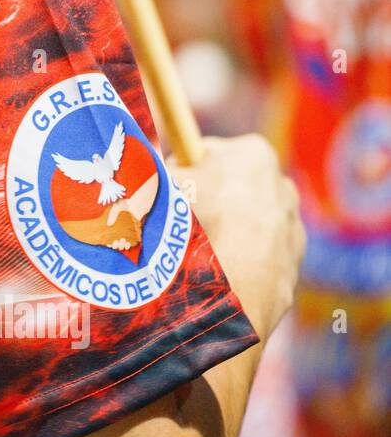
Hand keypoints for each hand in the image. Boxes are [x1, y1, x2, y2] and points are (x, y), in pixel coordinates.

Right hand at [167, 134, 302, 340]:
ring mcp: (292, 226)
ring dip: (225, 232)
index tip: (166, 188)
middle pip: (233, 186)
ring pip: (248, 223)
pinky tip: (216, 272)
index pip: (209, 153)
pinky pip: (258, 257)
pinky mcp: (293, 264)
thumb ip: (158, 172)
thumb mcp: (162, 182)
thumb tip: (143, 172)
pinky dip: (239, 262)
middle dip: (208, 200)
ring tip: (194, 251)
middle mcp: (282, 184)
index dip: (183, 170)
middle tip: (176, 219)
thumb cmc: (195, 222)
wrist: (232, 283)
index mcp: (253, 154)